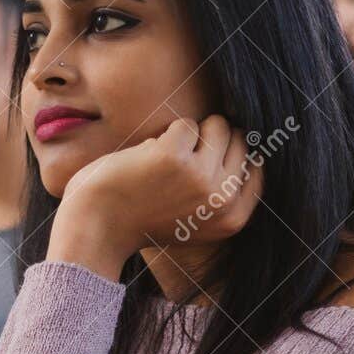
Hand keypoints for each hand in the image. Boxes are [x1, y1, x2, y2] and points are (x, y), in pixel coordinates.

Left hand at [49, 116, 260, 277]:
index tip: (208, 158)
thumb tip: (250, 147)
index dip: (234, 153)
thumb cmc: (141, 219)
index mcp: (232, 219)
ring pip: (217, 126)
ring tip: (163, 160)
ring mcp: (201, 177)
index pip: (256, 167)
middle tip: (178, 159)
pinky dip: (164, 136)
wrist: (96, 229)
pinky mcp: (175, 157)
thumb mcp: (195, 220)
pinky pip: (184, 124)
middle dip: (211, 139)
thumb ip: (221, 195)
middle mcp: (223, 200)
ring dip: (189, 134)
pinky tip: (146, 160)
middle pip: (239, 141)